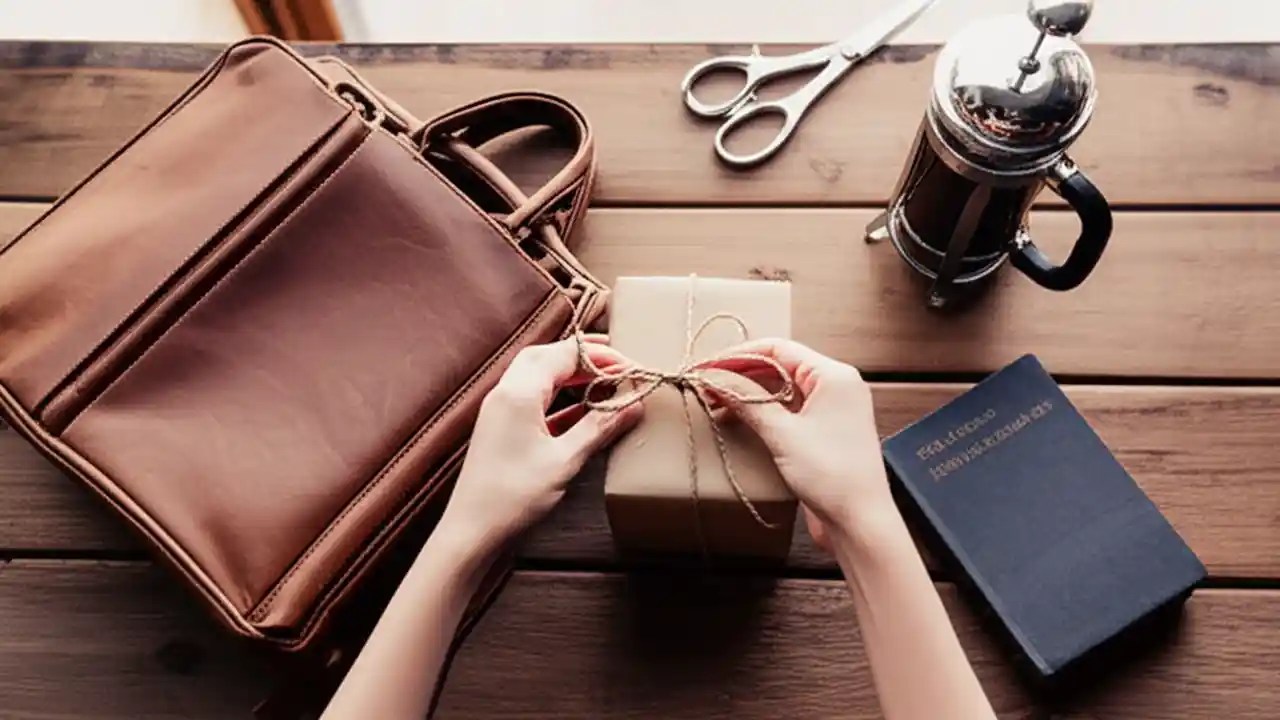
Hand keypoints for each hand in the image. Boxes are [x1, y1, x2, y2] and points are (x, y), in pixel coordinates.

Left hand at [440, 337, 642, 553]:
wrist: (472, 532)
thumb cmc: (513, 497)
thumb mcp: (565, 461)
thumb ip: (599, 427)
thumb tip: (632, 404)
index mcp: (518, 393)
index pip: (564, 354)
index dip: (601, 356)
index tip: (631, 367)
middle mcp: (506, 393)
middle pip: (547, 356)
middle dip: (583, 356)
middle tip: (616, 363)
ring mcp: (500, 410)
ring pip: (538, 375)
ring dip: (570, 374)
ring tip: (604, 381)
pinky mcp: (501, 428)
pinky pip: (533, 400)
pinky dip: (559, 398)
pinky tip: (583, 410)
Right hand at [708, 339, 894, 550]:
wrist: (860, 522)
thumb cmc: (833, 476)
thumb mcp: (783, 434)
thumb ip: (749, 402)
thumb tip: (718, 380)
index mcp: (833, 376)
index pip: (778, 348)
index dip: (737, 355)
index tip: (708, 366)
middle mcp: (835, 387)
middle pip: (778, 367)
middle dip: (740, 374)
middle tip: (706, 384)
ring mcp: (831, 410)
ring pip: (781, 389)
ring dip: (748, 394)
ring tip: (714, 401)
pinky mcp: (824, 432)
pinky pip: (788, 411)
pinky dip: (762, 412)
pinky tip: (736, 419)